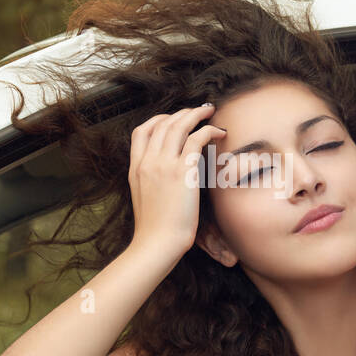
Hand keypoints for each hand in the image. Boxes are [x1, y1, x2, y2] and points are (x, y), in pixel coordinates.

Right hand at [127, 103, 226, 260]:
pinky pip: (197, 139)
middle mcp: (147, 162)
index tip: (172, 119)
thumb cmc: (154, 230)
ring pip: (179, 125)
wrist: (156, 244)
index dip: (158, 120)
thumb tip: (164, 178)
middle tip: (198, 111)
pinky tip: (219, 132)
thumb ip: (149, 182)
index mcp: (135, 168)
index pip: (141, 132)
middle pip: (162, 124)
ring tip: (210, 111)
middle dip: (181, 113)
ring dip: (196, 114)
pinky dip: (209, 130)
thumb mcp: (142, 200)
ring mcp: (163, 164)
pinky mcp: (182, 171)